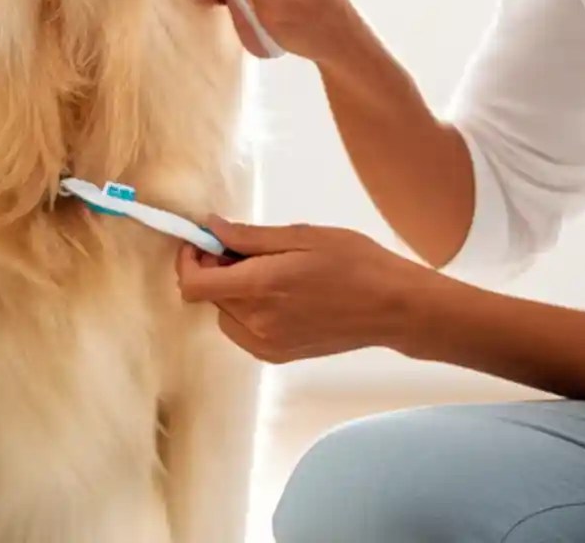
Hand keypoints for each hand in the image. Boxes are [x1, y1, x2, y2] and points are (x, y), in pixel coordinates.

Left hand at [176, 218, 428, 363]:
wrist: (395, 308)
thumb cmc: (356, 264)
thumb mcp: (301, 236)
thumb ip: (249, 237)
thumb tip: (212, 229)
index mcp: (260, 288)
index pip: (194, 284)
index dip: (188, 261)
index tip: (202, 242)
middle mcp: (257, 322)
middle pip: (208, 296)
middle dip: (214, 270)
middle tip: (243, 249)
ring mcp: (266, 344)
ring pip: (223, 314)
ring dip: (230, 291)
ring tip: (266, 272)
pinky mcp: (278, 356)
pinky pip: (241, 331)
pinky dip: (245, 311)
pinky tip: (275, 295)